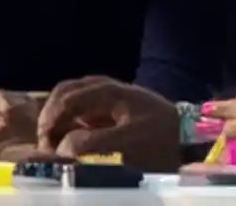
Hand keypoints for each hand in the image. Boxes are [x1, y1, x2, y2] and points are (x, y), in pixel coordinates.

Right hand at [36, 76, 181, 172]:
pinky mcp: (111, 103)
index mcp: (106, 91)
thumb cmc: (160, 139)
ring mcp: (107, 93)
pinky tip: (70, 136)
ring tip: (55, 141)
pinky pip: (81, 104)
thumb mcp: (129, 143)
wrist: (190, 134)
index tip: (47, 148)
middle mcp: (103, 86)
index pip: (66, 100)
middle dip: (50, 117)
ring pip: (70, 97)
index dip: (51, 123)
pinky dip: (69, 118)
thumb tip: (63, 147)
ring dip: (58, 117)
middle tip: (46, 143)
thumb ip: (93, 142)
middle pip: (64, 93)